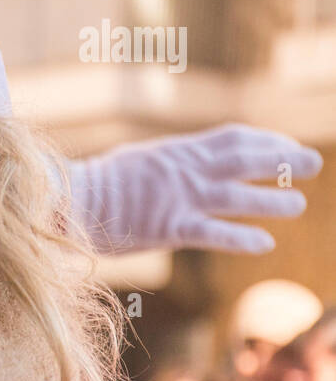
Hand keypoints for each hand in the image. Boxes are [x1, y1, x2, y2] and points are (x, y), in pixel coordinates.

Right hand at [69, 124, 321, 254]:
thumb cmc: (97, 185)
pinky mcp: (167, 228)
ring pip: (237, 196)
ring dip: (272, 200)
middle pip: (245, 160)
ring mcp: (177, 198)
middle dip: (283, 160)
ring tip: (297, 205)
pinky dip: (241, 237)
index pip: (232, 137)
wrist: (69, 203)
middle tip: (313, 163)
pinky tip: (264, 243)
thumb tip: (193, 164)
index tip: (287, 144)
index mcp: (176, 150)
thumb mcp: (138, 161)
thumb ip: (169, 164)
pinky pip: (213, 232)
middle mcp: (183, 170)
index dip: (266, 139)